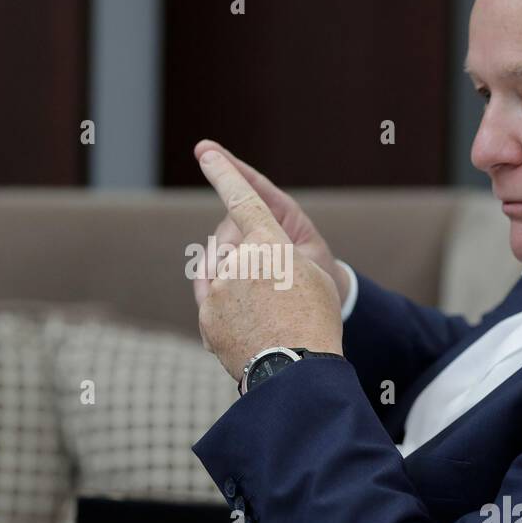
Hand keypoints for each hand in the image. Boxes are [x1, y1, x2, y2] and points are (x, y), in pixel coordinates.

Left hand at [194, 147, 343, 381]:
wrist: (298, 372)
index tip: (205, 150)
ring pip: (218, 267)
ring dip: (233, 276)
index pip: (244, 198)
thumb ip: (278, 249)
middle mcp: (240, 261)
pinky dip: (224, 302)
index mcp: (271, 244)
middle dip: (246, 251)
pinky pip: (210, 295)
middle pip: (231, 241)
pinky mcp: (206, 316)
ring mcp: (220, 289)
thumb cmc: (315, 320)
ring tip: (264, 309)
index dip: (225, 171)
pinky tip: (246, 321)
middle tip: (276, 285)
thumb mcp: (312, 274)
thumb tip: (246, 247)